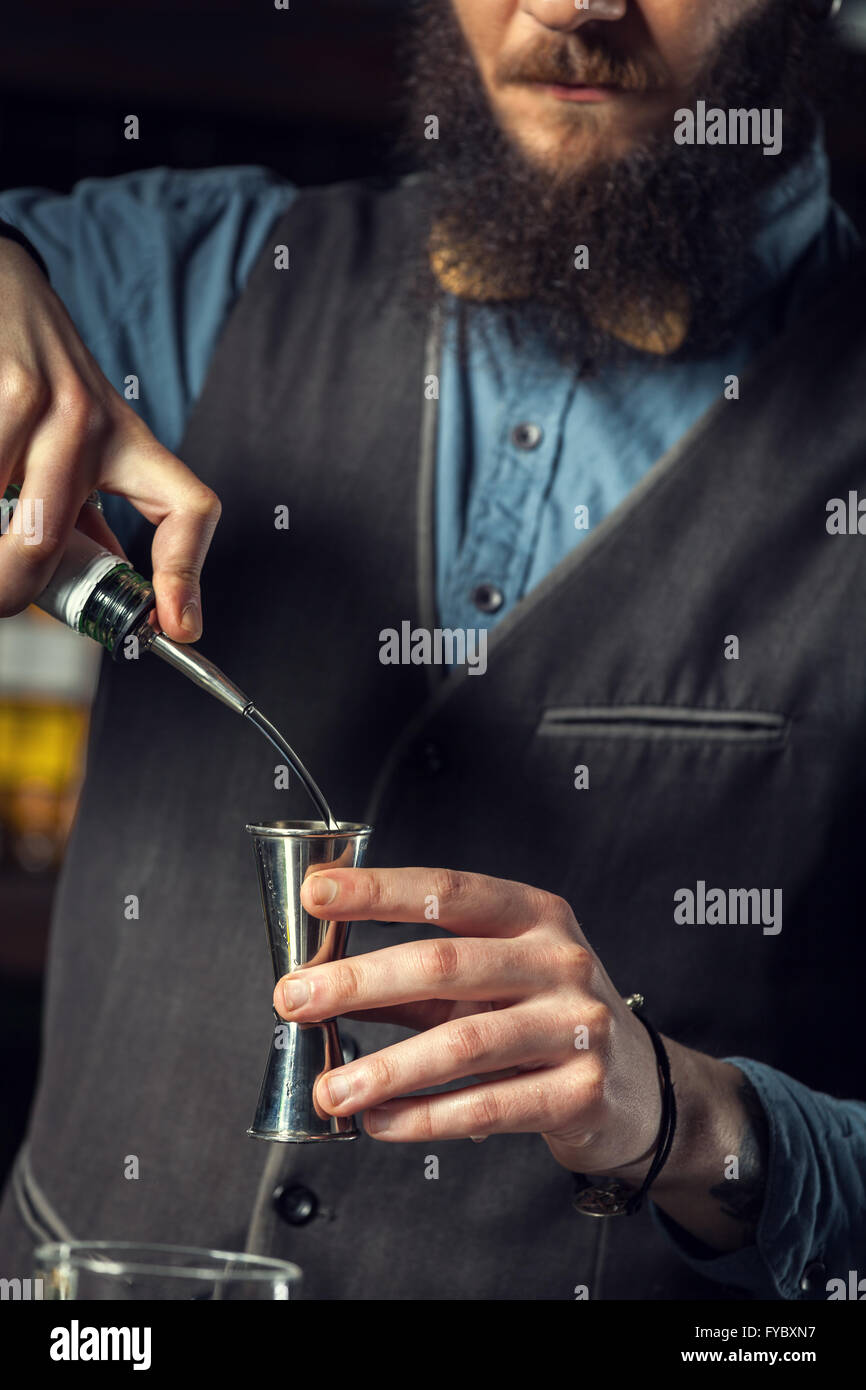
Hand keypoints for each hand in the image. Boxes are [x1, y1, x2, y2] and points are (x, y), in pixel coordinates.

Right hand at [0, 239, 219, 639]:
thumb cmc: (36, 373)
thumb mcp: (85, 437)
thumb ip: (89, 510)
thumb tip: (96, 587)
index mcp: (126, 442)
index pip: (189, 508)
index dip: (186, 575)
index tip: (178, 628)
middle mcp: (89, 419)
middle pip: (45, 545)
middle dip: (5, 587)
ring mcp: (37, 398)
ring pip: (0, 519)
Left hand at [273, 865, 663, 1175]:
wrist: (639, 1086)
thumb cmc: (545, 1015)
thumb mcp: (492, 978)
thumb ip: (418, 976)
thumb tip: (324, 980)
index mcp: (534, 914)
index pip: (449, 890)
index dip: (379, 889)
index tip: (317, 896)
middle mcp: (560, 960)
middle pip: (446, 963)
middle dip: (358, 981)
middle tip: (295, 998)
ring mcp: (577, 1025)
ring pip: (463, 1043)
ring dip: (384, 1068)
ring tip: (330, 1088)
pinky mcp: (581, 1091)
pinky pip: (488, 1107)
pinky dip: (424, 1118)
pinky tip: (381, 1122)